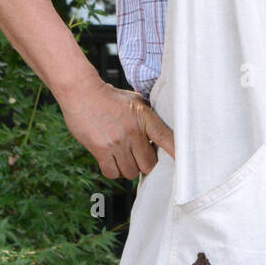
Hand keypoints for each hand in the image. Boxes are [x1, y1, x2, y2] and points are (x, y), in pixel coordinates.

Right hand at [59, 78, 175, 179]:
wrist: (81, 91)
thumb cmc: (109, 97)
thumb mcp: (134, 100)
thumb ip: (148, 117)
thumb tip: (161, 133)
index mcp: (144, 117)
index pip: (166, 138)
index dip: (177, 153)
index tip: (184, 166)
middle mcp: (133, 131)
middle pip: (148, 164)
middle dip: (144, 163)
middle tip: (137, 156)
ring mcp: (117, 142)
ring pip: (130, 172)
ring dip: (127, 168)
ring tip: (122, 155)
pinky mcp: (100, 150)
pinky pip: (112, 173)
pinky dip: (113, 170)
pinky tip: (111, 160)